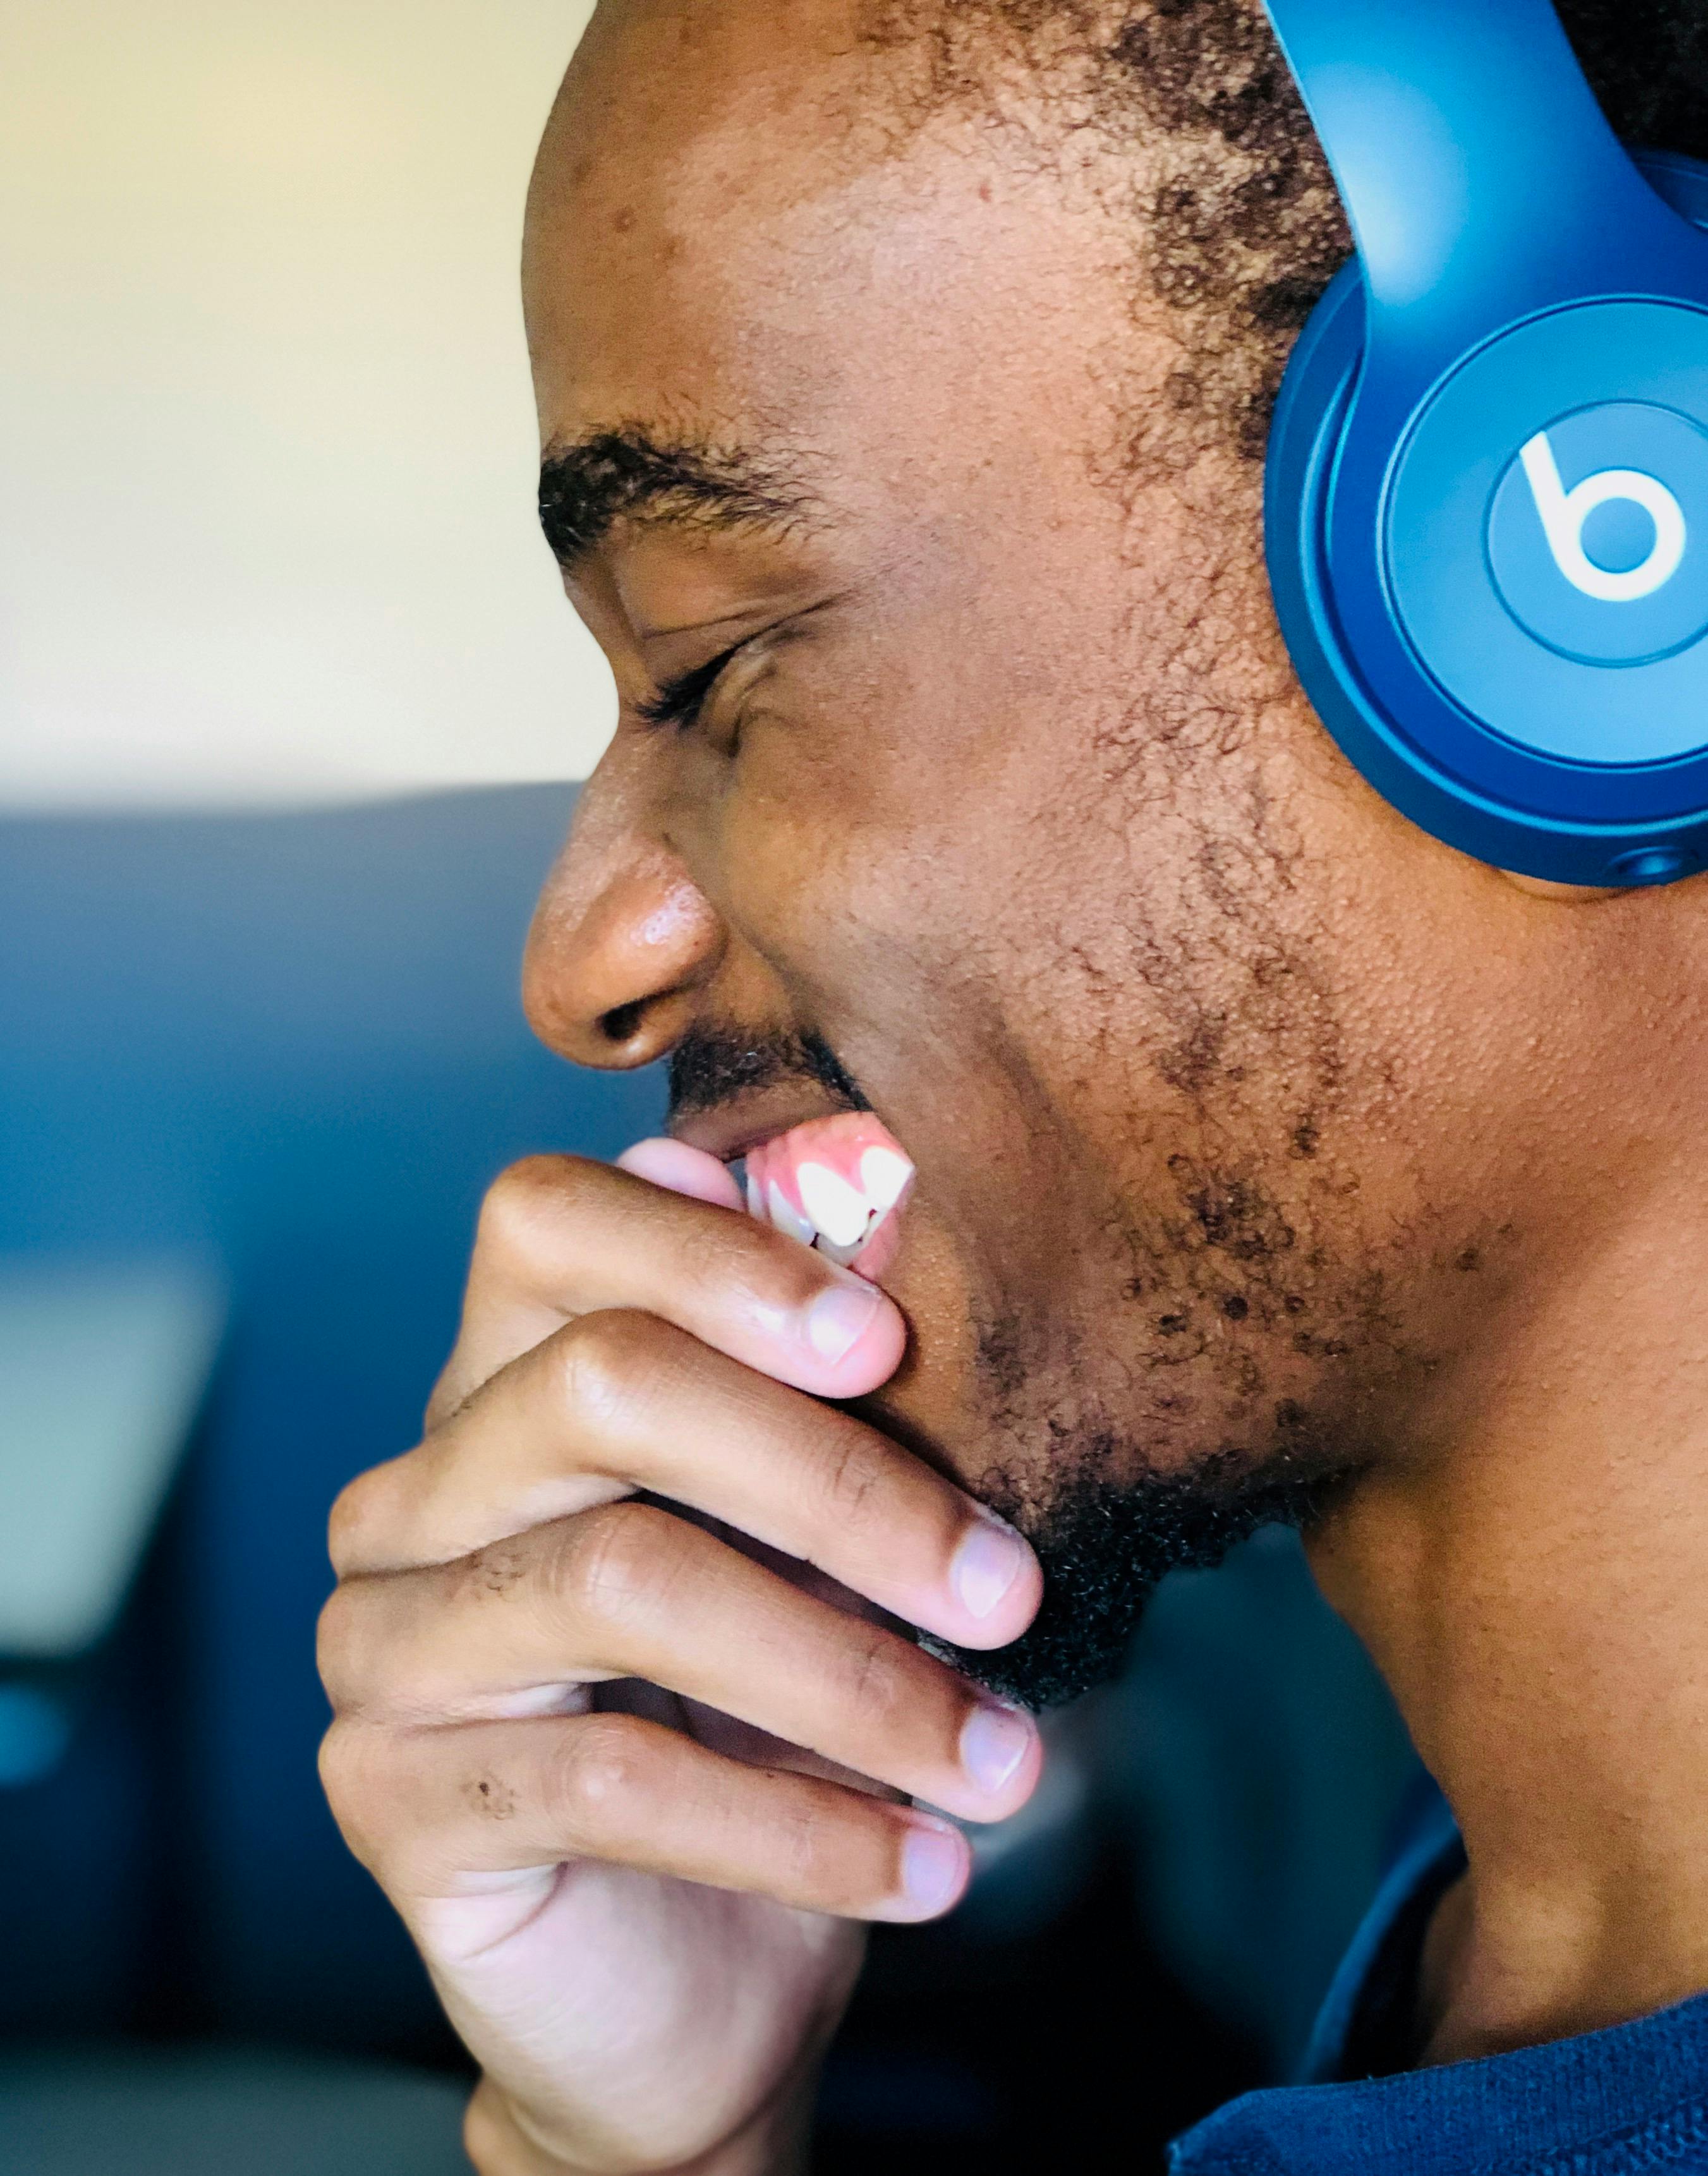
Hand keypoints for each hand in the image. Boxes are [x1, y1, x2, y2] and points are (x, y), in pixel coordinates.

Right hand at [317, 1150, 1042, 2175]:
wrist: (707, 1992)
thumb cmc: (781, 1729)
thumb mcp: (828, 1556)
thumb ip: (834, 1397)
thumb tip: (883, 1204)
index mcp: (507, 1386)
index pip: (545, 1221)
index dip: (713, 1254)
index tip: (886, 1339)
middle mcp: (417, 1490)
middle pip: (600, 1384)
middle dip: (835, 1479)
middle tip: (1008, 1587)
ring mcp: (381, 1636)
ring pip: (621, 1579)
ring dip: (852, 1676)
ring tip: (999, 1759)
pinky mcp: (386, 1793)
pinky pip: (606, 1775)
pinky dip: (797, 1824)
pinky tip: (924, 1867)